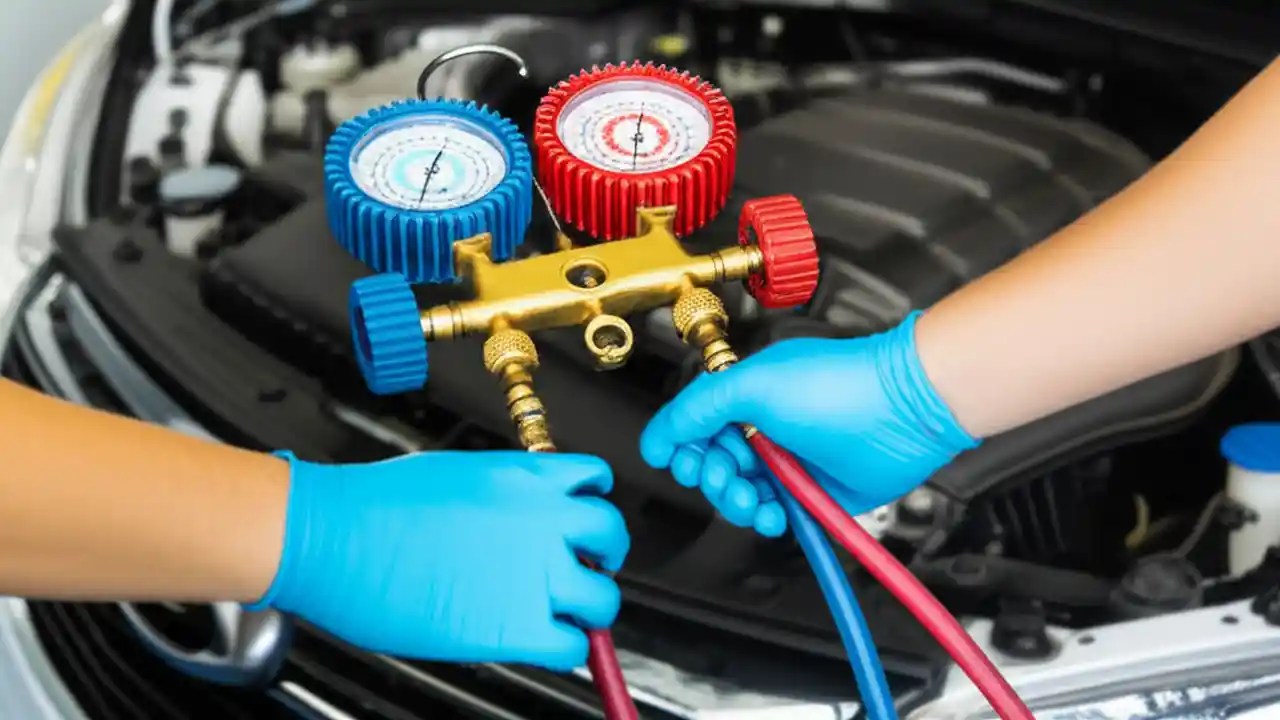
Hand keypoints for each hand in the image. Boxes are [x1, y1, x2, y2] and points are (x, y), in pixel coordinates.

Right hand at [251, 450, 628, 671]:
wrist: (332, 536)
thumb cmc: (373, 506)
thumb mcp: (455, 475)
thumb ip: (504, 496)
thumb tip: (521, 520)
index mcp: (524, 476)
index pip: (597, 482)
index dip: (591, 507)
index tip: (581, 526)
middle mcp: (542, 519)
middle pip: (612, 536)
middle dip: (602, 556)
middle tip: (583, 570)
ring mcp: (535, 572)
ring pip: (604, 597)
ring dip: (588, 608)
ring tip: (564, 613)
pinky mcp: (516, 625)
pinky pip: (575, 646)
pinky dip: (567, 649)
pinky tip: (543, 642)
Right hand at [640, 312, 977, 536]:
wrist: (903, 411)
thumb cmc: (839, 386)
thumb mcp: (750, 385)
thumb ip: (695, 409)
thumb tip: (656, 437)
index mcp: (744, 395)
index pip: (694, 427)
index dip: (683, 449)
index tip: (682, 463)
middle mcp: (764, 428)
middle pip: (714, 466)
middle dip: (712, 479)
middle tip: (728, 479)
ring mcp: (789, 461)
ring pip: (742, 495)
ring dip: (738, 504)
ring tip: (755, 501)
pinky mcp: (813, 492)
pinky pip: (777, 514)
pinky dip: (769, 519)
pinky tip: (776, 514)